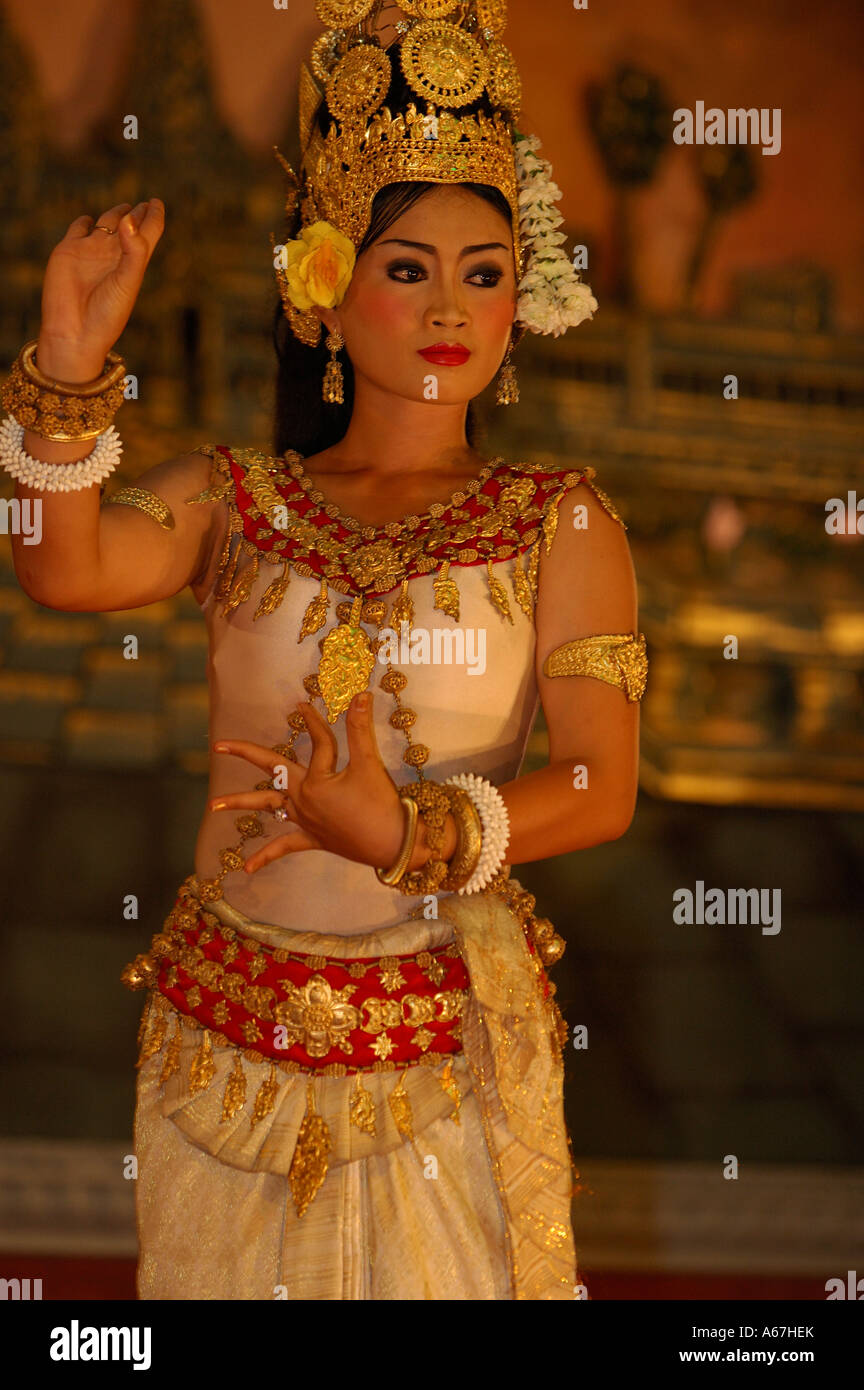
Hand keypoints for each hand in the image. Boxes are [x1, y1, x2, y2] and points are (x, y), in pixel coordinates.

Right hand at [36, 199, 165, 375]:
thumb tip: (129, 219)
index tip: (157, 203)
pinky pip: (78, 229)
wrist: (74, 331)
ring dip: (116, 214)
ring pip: (106, 224)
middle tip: (148, 204)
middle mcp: (113, 255)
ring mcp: (91, 251)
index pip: (148, 232)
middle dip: (139, 214)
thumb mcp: (126, 282)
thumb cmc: (106, 313)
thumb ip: (133, 251)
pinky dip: (84, 221)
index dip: (154, 216)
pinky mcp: (68, 250)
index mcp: (132, 262)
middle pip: (130, 226)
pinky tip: (89, 220)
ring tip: (126, 208)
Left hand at [210, 692, 406, 874]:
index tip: (304, 704)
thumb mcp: (370, 764)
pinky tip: (245, 869)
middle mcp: (303, 799)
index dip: (314, 721)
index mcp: (316, 780)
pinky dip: (265, 858)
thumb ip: (360, 730)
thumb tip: (361, 695)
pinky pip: (284, 848)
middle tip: (217, 746)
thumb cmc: (381, 806)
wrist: (393, 846)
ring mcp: (305, 820)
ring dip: (240, 803)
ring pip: (267, 808)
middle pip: (271, 770)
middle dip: (244, 754)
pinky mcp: (312, 839)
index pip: (317, 743)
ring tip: (212, 806)